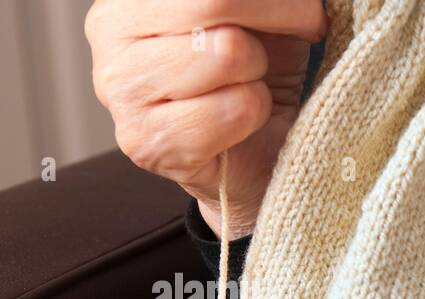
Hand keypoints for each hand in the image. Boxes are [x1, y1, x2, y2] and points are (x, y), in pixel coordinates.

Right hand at [86, 0, 328, 238]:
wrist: (263, 152)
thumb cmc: (264, 71)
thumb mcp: (267, 14)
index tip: (309, 8)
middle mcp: (111, 29)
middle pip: (214, 1)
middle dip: (279, 18)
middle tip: (305, 31)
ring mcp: (119, 88)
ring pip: (227, 52)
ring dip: (258, 74)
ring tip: (251, 86)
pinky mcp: (143, 141)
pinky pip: (233, 110)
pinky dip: (254, 115)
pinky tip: (240, 123)